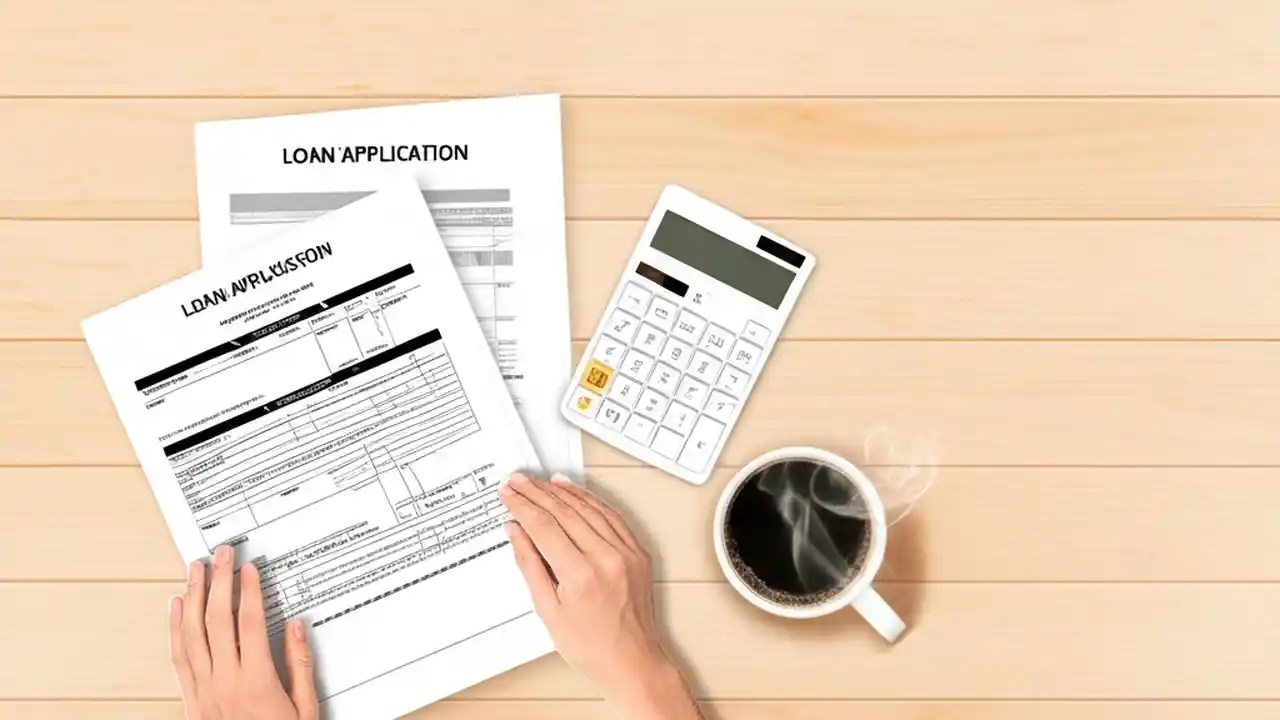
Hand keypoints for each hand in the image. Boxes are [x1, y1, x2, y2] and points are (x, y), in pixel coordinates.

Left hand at [169, 545, 318, 719]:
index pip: (248, 624)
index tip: (249, 569)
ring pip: (191, 634)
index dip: (248, 592)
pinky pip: (178, 657)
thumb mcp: (305, 708)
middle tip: (220, 555)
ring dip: (193, 597)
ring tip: (195, 571)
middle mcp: (224, 684)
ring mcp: (203, 692)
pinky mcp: (192, 700)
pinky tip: (177, 608)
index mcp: (256, 683)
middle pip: (217, 621)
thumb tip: (294, 627)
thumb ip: (299, 665)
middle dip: (219, 582)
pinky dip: (175, 628)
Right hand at [500, 473, 700, 719]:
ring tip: (542, 481)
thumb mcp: (548, 609)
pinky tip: (576, 494)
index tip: (509, 494)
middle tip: (519, 481)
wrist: (631, 661)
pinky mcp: (638, 553)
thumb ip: (529, 564)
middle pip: (565, 512)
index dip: (523, 506)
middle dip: (537, 493)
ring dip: (563, 491)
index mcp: (581, 575)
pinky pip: (612, 517)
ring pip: (590, 508)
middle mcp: (607, 558)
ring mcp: (626, 553)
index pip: (544, 526)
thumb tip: (516, 530)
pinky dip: (591, 501)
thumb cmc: (591, 646)